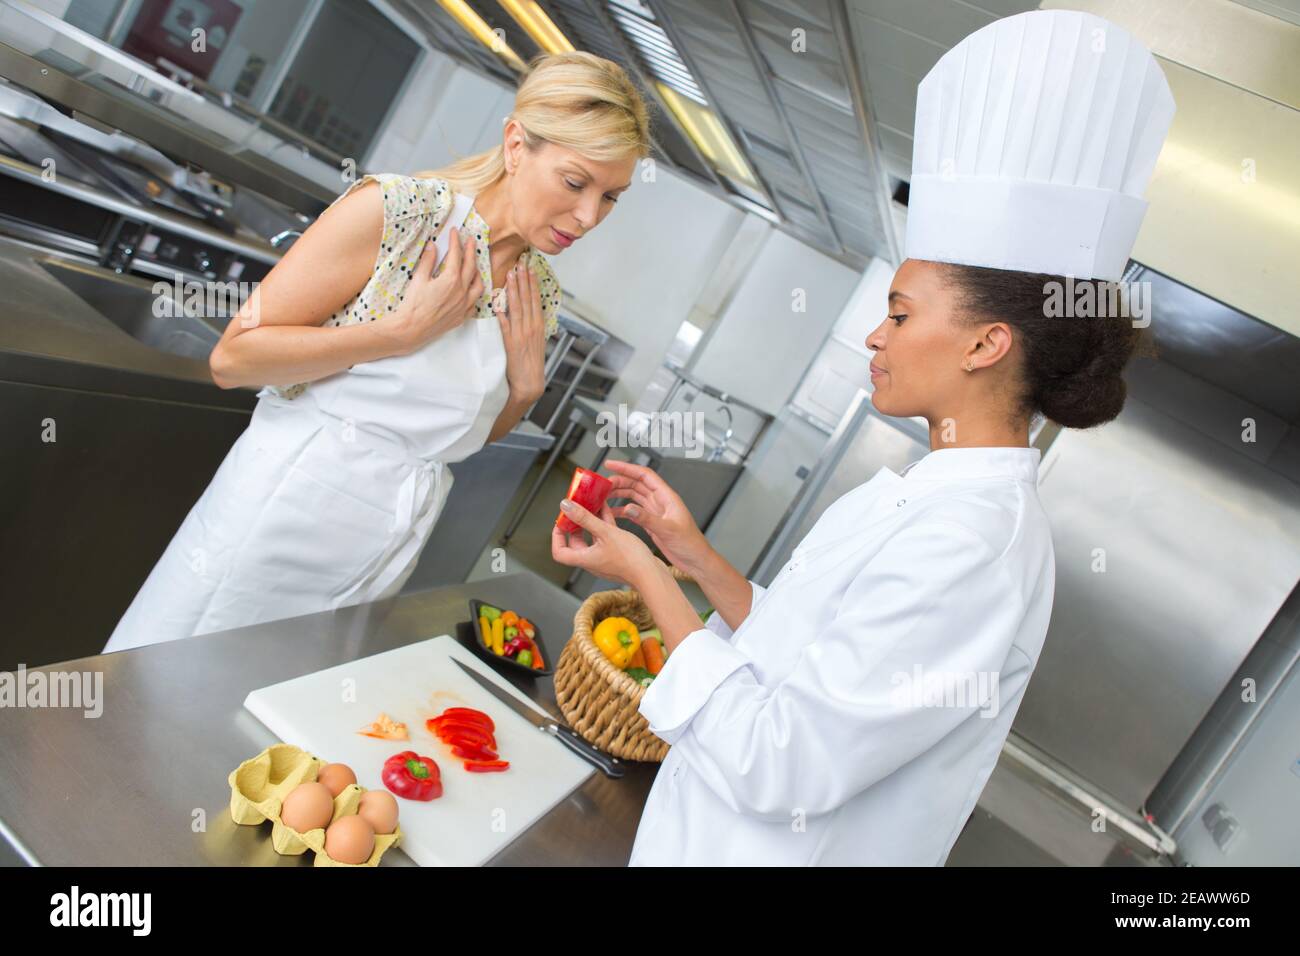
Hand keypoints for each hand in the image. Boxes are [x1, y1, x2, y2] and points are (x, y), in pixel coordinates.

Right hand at [385, 229, 482, 354]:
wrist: (412, 329)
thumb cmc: (413, 305)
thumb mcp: (419, 279)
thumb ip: (428, 261)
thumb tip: (433, 246)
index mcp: (451, 280)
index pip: (456, 255)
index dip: (455, 241)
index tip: (455, 232)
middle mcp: (462, 291)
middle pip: (471, 266)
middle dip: (470, 251)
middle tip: (470, 240)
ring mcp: (464, 305)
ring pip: (479, 285)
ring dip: (477, 272)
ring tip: (474, 265)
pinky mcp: (462, 316)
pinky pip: (475, 302)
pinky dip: (475, 293)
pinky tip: (471, 290)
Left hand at [496, 256, 545, 402]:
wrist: (530, 383)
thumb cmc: (531, 363)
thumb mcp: (535, 341)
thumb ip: (531, 325)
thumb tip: (527, 311)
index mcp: (538, 325)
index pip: (535, 299)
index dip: (532, 283)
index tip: (529, 268)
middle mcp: (532, 327)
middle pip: (527, 299)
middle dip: (523, 280)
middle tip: (520, 263)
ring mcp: (521, 334)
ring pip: (517, 307)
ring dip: (514, 290)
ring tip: (511, 274)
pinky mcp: (511, 343)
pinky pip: (506, 325)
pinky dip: (503, 313)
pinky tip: (498, 302)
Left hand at [551, 497, 660, 587]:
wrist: (652, 574)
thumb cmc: (631, 559)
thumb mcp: (605, 533)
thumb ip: (585, 518)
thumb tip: (566, 506)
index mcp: (584, 558)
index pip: (559, 552)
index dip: (557, 536)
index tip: (561, 521)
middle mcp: (592, 560)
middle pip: (575, 542)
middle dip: (576, 524)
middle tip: (578, 508)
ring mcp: (604, 558)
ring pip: (592, 538)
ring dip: (591, 522)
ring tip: (593, 504)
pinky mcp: (616, 555)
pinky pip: (605, 538)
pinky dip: (604, 525)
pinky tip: (608, 510)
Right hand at [603, 459, 710, 573]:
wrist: (696, 560)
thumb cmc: (690, 544)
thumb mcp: (668, 530)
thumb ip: (647, 519)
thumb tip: (628, 508)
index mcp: (667, 497)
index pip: (644, 475)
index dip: (627, 468)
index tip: (611, 465)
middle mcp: (660, 501)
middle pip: (636, 484)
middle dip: (619, 481)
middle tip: (602, 485)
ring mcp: (655, 512)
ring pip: (633, 496)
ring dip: (619, 494)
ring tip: (603, 496)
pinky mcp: (652, 523)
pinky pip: (633, 512)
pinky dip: (622, 510)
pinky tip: (612, 513)